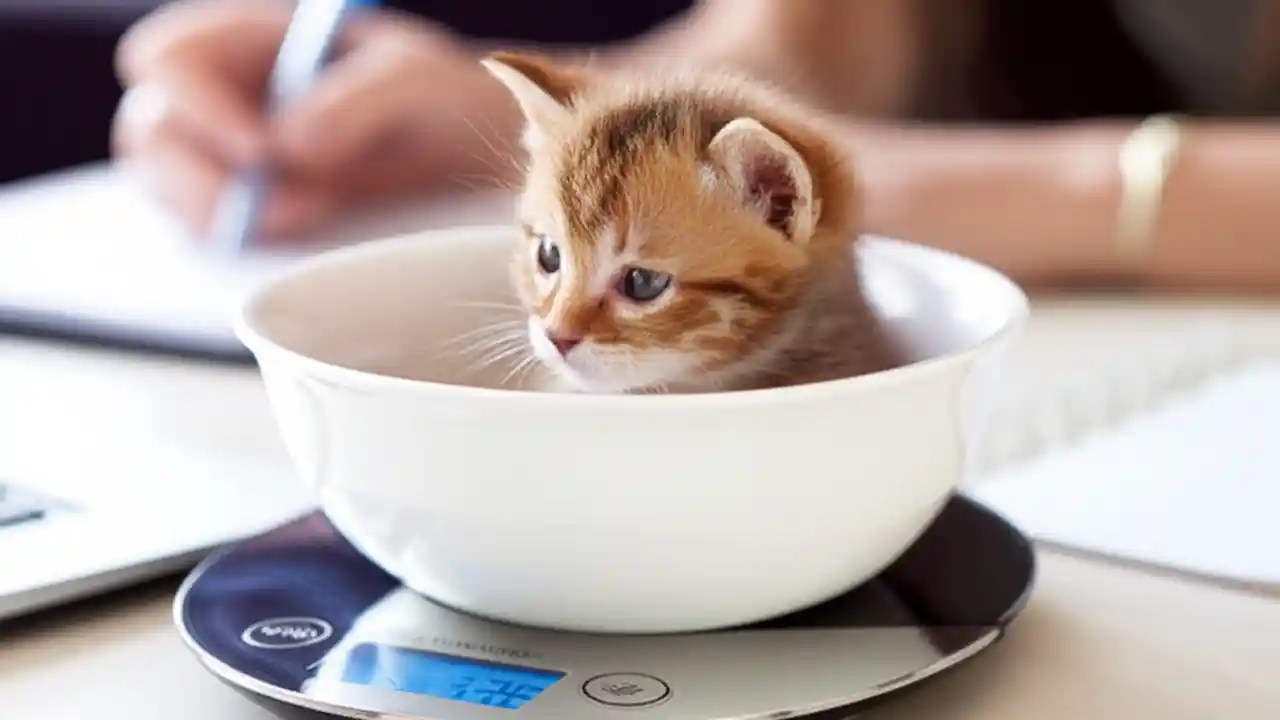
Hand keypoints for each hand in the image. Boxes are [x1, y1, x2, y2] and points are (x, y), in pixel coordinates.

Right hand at [112, 0, 520, 240]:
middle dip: (206, 178)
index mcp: (247, 37)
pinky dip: (241, 240)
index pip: (168, 56)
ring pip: (167, 187)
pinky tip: (304, 232)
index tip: (260, 150)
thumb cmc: (441, 95)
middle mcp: (222, 93)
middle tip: (292, 204)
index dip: (193, 102)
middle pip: (150, 131)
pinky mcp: (245, 207)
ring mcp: (226, 153)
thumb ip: (359, 99)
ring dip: (224, 215)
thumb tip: (291, 143)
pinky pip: (206, 228)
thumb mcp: (417, 80)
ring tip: (312, 214)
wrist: (472, 151)